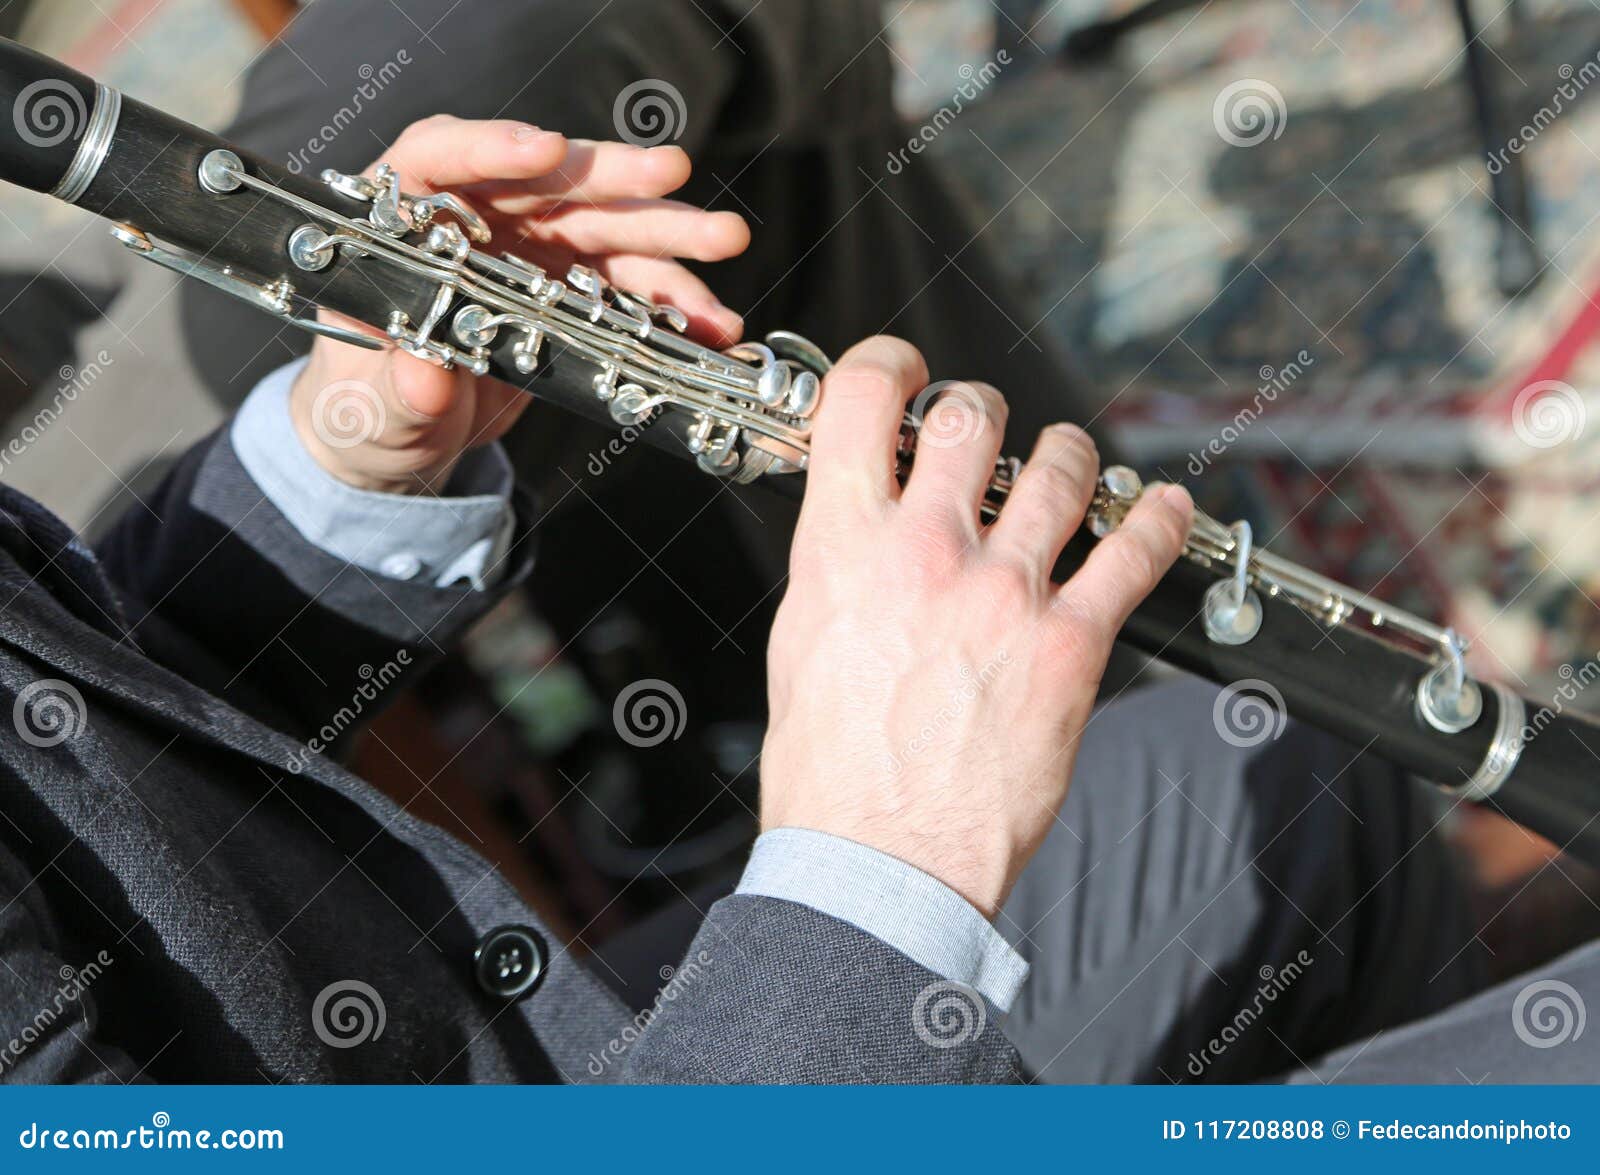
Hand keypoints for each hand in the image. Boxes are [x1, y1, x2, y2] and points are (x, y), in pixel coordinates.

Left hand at [288, 116, 749, 493]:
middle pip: (546, 181)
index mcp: (403, 219)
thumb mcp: (371, 403)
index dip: (489, 148)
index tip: (545, 148)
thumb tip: (427, 374)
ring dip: (668, 235)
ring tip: (725, 241)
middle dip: (613, 177)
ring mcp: (531, 250)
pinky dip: (673, 304)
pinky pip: (631, 288)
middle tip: (673, 171)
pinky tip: (714, 322)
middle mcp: (475, 218)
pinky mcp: (573, 290)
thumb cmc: (368, 404)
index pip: (437, 156)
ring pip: (603, 226)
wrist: (405, 438)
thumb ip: (398, 387)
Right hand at [759, 337, 1192, 916]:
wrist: (880, 858)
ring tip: (1070, 467)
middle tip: (987, 433)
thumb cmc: (832, 769)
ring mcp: (1003, 592)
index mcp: (844, 547)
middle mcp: (925, 553)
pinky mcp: (1069, 642)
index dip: (891, 365)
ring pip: (1062, 468)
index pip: (867, 402)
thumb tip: (863, 524)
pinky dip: (1158, 518)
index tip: (907, 373)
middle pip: (974, 416)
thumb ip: (839, 566)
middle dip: (984, 410)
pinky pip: (1133, 552)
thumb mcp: (803, 642)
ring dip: (1072, 457)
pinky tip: (1165, 507)